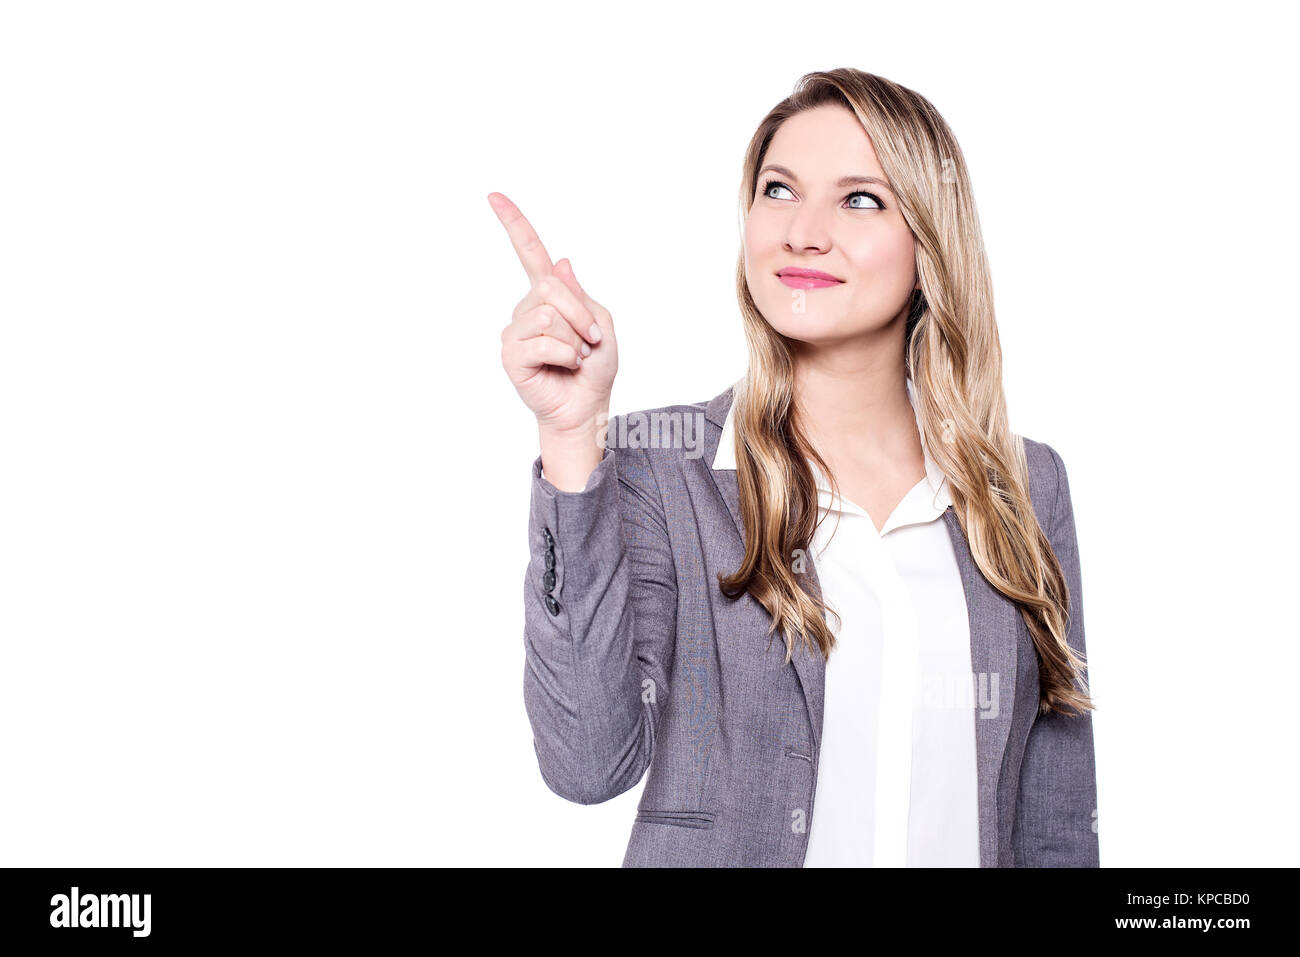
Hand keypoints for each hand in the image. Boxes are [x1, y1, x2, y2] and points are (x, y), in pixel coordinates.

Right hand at [490, 192, 617, 443]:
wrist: (586, 407)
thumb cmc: (594, 368)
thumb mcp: (601, 324)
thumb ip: (580, 295)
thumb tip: (559, 262)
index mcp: (548, 294)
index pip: (529, 253)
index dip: (514, 224)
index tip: (494, 196)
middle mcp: (527, 308)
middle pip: (553, 289)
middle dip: (582, 316)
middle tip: (590, 341)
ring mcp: (516, 331)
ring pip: (550, 316)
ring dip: (575, 340)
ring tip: (575, 358)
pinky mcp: (511, 354)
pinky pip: (543, 342)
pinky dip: (565, 356)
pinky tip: (564, 367)